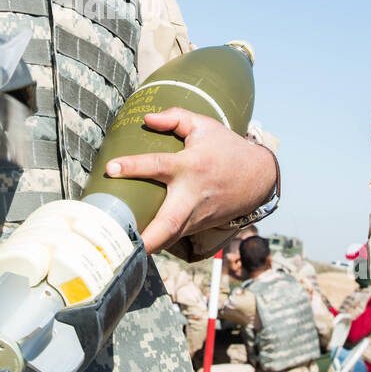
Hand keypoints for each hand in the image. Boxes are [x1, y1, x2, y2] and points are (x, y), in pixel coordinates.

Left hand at [103, 108, 276, 252]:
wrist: (258, 178)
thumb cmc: (226, 148)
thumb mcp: (205, 125)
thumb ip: (175, 117)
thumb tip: (146, 118)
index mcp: (191, 166)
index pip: (158, 166)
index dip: (134, 166)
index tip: (111, 168)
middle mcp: (193, 195)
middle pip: (169, 222)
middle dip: (148, 237)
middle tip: (124, 246)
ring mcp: (196, 215)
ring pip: (170, 237)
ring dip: (147, 247)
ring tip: (118, 254)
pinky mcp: (197, 227)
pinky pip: (173, 237)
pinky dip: (156, 243)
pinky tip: (133, 248)